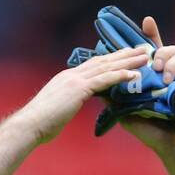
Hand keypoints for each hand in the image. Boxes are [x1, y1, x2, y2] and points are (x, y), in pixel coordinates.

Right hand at [15, 46, 148, 145]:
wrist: (30, 125)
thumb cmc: (41, 124)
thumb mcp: (57, 111)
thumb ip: (65, 105)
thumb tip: (65, 111)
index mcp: (67, 78)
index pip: (93, 65)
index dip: (110, 59)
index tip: (125, 55)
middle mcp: (72, 74)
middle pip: (103, 60)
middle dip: (124, 54)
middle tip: (142, 49)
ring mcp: (75, 80)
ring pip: (107, 67)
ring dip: (128, 61)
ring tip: (145, 57)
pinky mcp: (79, 89)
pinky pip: (104, 80)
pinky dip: (120, 75)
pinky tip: (133, 74)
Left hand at [117, 15, 174, 160]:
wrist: (172, 147)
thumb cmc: (151, 132)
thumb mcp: (128, 114)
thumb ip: (116, 100)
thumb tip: (98, 88)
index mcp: (155, 77)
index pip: (152, 50)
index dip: (151, 35)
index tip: (146, 22)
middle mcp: (171, 73)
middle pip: (168, 48)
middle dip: (161, 53)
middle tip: (155, 66)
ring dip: (174, 63)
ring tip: (168, 78)